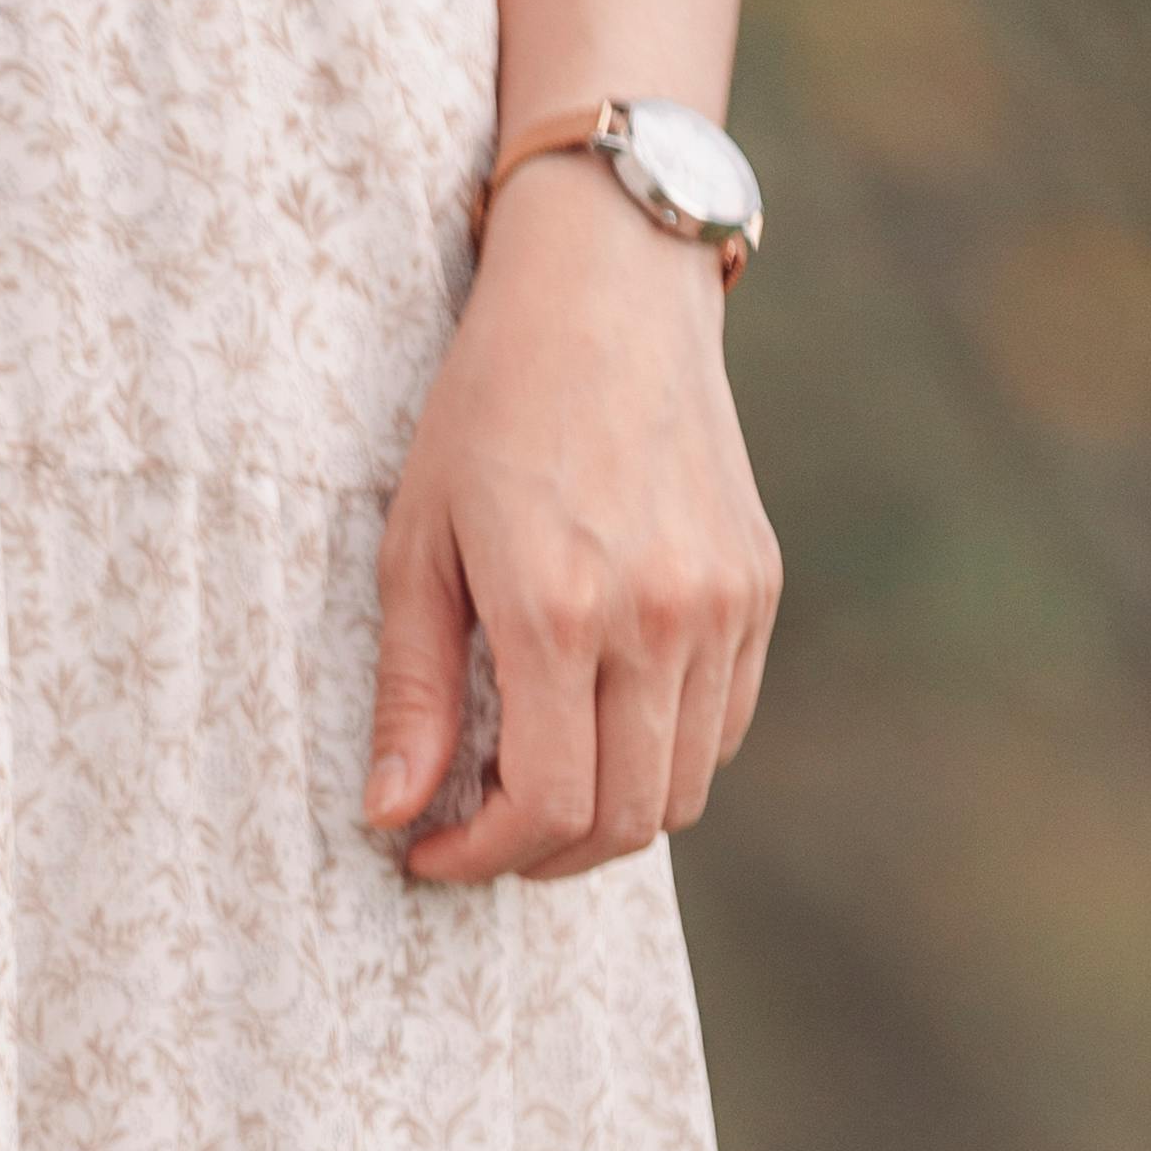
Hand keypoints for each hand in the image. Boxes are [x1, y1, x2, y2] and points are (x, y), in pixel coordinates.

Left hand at [363, 163, 780, 883]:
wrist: (609, 291)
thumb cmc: (489, 407)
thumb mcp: (415, 542)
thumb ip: (412, 690)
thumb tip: (392, 816)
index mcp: (558, 609)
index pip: (546, 806)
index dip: (482, 858)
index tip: (429, 854)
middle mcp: (657, 616)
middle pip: (622, 821)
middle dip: (541, 857)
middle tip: (480, 835)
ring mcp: (722, 604)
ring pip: (681, 791)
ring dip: (606, 818)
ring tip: (536, 784)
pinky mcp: (757, 587)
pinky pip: (721, 726)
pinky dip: (663, 759)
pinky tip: (599, 724)